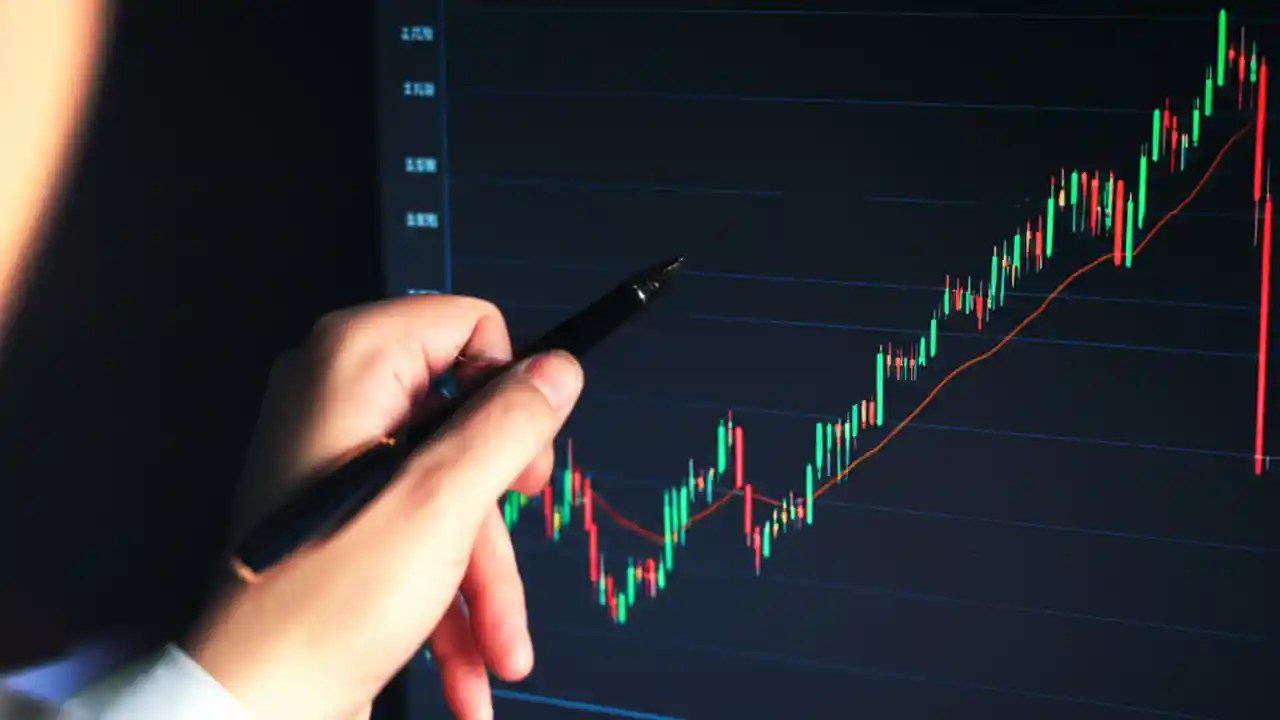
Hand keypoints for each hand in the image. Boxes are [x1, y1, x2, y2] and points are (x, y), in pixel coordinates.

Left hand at [182, 295, 583, 719]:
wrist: (256, 704)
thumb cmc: (319, 607)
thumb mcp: (442, 502)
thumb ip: (508, 424)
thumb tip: (556, 370)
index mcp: (351, 366)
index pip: (465, 325)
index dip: (508, 387)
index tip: (525, 451)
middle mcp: (339, 402)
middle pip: (467, 424)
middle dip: (499, 518)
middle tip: (515, 550)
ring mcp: (340, 463)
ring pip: (451, 495)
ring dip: (484, 581)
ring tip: (501, 650)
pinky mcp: (346, 517)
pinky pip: (422, 533)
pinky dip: (451, 596)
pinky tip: (473, 663)